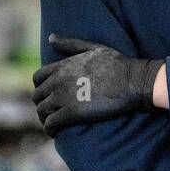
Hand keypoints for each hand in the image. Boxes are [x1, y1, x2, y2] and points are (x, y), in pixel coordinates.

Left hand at [32, 35, 164, 136]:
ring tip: (52, 124)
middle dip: (42, 104)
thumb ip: (70, 44)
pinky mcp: (72, 113)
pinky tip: (55, 133)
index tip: (49, 95)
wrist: (132, 81)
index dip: (41, 88)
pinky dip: (49, 129)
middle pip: (37, 96)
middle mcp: (59, 80)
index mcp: (63, 66)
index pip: (38, 78)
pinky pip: (51, 123)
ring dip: (44, 118)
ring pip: (41, 111)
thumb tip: (51, 37)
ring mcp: (64, 97)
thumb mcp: (93, 48)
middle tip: (51, 112)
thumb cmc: (117, 64)